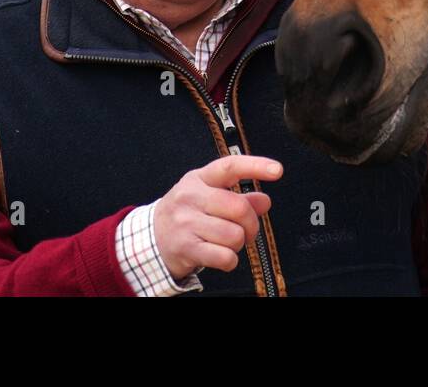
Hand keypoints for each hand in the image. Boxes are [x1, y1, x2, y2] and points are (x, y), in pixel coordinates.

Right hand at [153, 154, 282, 279]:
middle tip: (247, 231)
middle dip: (251, 223)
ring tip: (228, 242)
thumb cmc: (186, 214)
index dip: (255, 166)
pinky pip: (224, 256)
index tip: (277, 170)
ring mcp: (186, 223)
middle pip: (238, 207)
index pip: (230, 167)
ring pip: (234, 235)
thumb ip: (239, 197)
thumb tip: (265, 200)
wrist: (150, 239)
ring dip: (239, 243)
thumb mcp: (208, 197)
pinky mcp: (185, 248)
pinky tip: (223, 256)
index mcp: (199, 178)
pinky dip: (230, 260)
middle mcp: (191, 197)